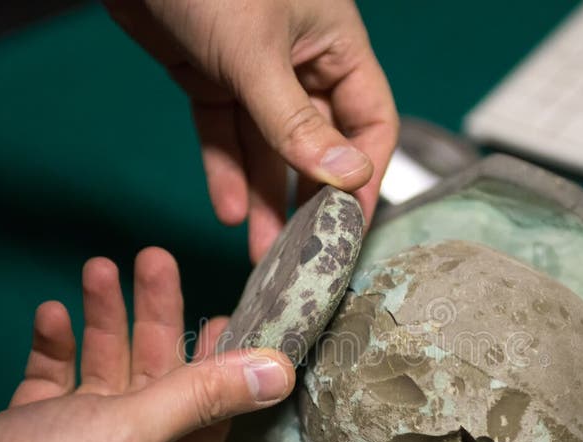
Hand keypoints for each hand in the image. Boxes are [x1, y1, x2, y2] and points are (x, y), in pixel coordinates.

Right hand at [0, 247, 294, 441]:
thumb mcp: (132, 431)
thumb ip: (205, 395)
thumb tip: (283, 373)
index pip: (211, 419)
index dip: (223, 363)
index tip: (231, 305)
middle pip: (156, 385)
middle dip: (156, 319)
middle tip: (156, 257)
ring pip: (105, 374)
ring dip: (105, 321)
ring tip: (102, 264)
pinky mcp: (27, 432)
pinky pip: (55, 381)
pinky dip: (57, 346)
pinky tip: (50, 313)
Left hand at [104, 0, 398, 260]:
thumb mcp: (256, 54)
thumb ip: (296, 122)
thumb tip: (350, 176)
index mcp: (335, 46)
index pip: (370, 123)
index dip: (364, 176)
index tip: (348, 226)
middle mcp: (302, 63)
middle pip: (316, 144)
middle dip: (306, 200)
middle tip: (299, 253)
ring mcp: (255, 73)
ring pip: (268, 147)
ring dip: (264, 198)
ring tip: (259, 254)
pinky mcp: (211, 78)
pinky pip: (226, 134)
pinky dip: (226, 169)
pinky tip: (228, 211)